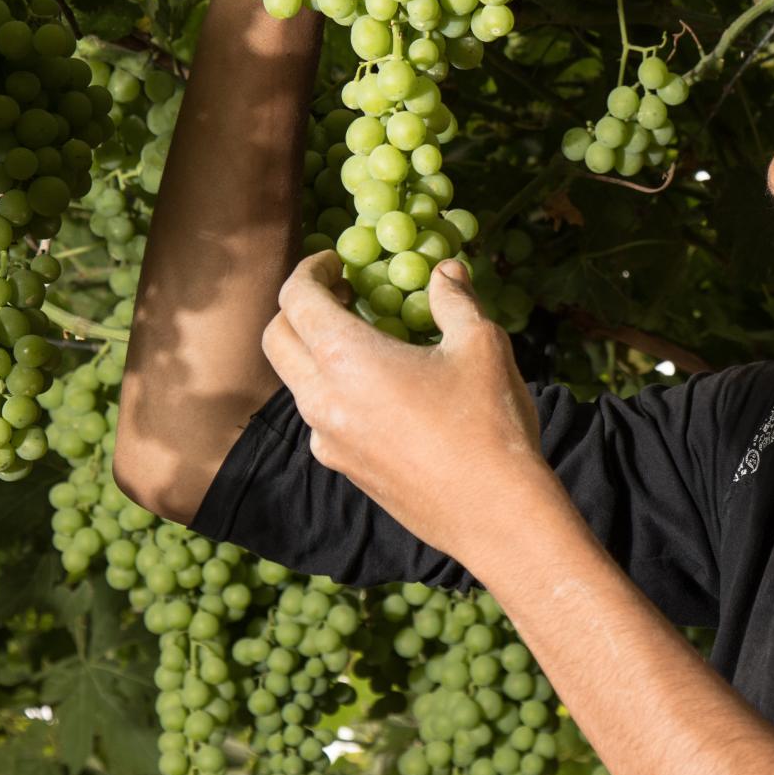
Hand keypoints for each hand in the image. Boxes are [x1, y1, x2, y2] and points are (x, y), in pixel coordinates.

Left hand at [260, 252, 550, 559]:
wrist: (496, 513)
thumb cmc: (490, 422)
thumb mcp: (481, 344)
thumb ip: (454, 300)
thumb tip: (446, 271)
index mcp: (345, 358)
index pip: (295, 298)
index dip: (311, 269)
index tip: (335, 261)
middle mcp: (322, 399)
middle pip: (277, 339)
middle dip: (299, 308)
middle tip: (342, 295)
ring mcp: (328, 440)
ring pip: (296, 383)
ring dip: (315, 353)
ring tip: (365, 343)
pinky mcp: (345, 470)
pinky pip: (321, 419)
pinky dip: (334, 392)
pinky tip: (380, 394)